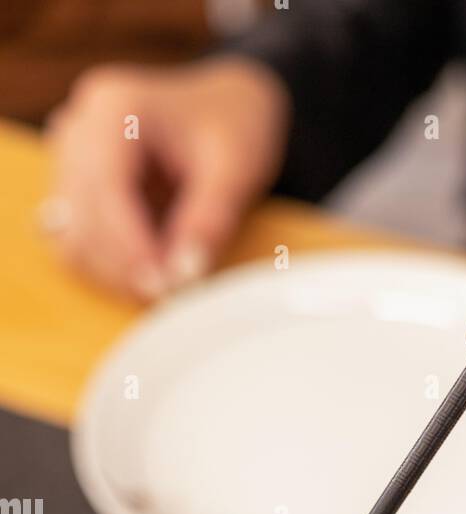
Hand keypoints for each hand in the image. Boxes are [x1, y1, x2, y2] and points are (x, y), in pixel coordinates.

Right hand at [46, 57, 289, 298]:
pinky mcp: (73, 184)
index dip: (129, 246)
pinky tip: (149, 268)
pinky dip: (108, 264)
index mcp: (115, 106)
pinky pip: (75, 238)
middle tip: (171, 294)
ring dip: (112, 270)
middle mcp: (79, 125)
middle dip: (121, 265)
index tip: (162, 286)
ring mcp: (68, 155)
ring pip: (69, 235)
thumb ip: (209, 222)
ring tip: (164, 282)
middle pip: (79, 217)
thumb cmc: (233, 128)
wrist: (228, 108)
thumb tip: (182, 277)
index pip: (105, 187)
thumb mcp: (236, 170)